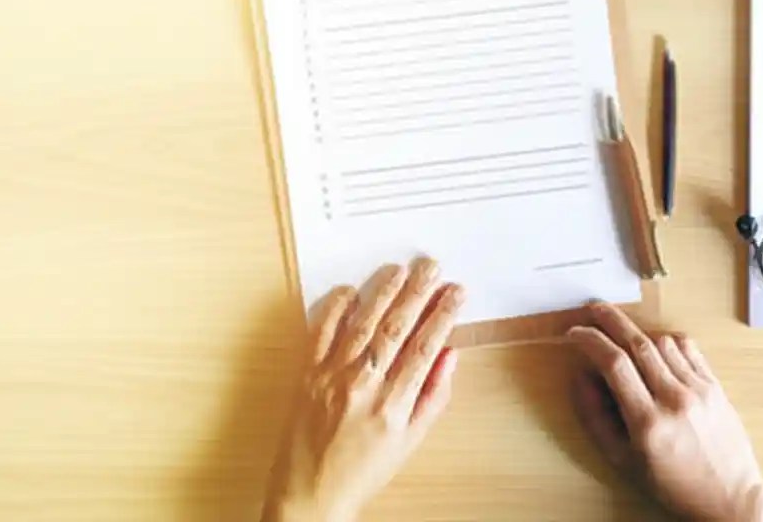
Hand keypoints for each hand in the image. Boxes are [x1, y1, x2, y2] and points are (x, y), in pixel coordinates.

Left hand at [263, 260, 464, 521]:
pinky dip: (334, 308)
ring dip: (383, 291)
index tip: (456, 292)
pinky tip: (350, 290)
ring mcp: (331, 376)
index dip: (443, 315)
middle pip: (396, 327)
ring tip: (400, 269)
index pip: (424, 347)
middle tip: (431, 267)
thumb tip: (449, 356)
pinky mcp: (306, 374)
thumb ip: (432, 396)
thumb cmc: (362, 472)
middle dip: (418, 292)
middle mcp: (362, 385)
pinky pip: (320, 332)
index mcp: (392, 404)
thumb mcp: (410, 441)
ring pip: (362, 323)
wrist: (309, 495)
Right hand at [567, 303, 762, 521]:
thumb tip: (581, 378)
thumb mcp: (623, 462)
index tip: (575, 333)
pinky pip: (690, 349)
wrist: (729, 500)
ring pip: (664, 342)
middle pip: (638, 343)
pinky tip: (658, 346)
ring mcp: (700, 391)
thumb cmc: (674, 486)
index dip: (590, 341)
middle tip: (593, 308)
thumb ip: (596, 418)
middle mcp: (675, 400)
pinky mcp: (716, 387)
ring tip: (624, 335)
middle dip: (611, 320)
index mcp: (648, 423)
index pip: (614, 364)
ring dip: (639, 332)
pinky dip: (669, 341)